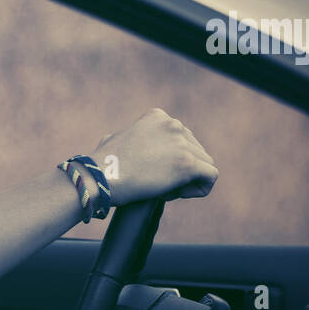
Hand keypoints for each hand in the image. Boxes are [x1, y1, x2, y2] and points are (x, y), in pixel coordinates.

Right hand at [92, 108, 216, 205]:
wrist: (98, 178)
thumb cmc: (101, 166)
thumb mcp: (117, 139)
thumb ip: (136, 139)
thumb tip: (123, 145)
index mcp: (158, 116)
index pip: (182, 139)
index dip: (170, 159)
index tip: (151, 171)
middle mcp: (173, 124)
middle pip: (196, 151)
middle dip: (180, 170)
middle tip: (156, 182)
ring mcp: (181, 142)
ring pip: (204, 165)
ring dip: (187, 180)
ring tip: (161, 188)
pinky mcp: (188, 163)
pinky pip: (210, 177)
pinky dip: (197, 189)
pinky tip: (174, 193)